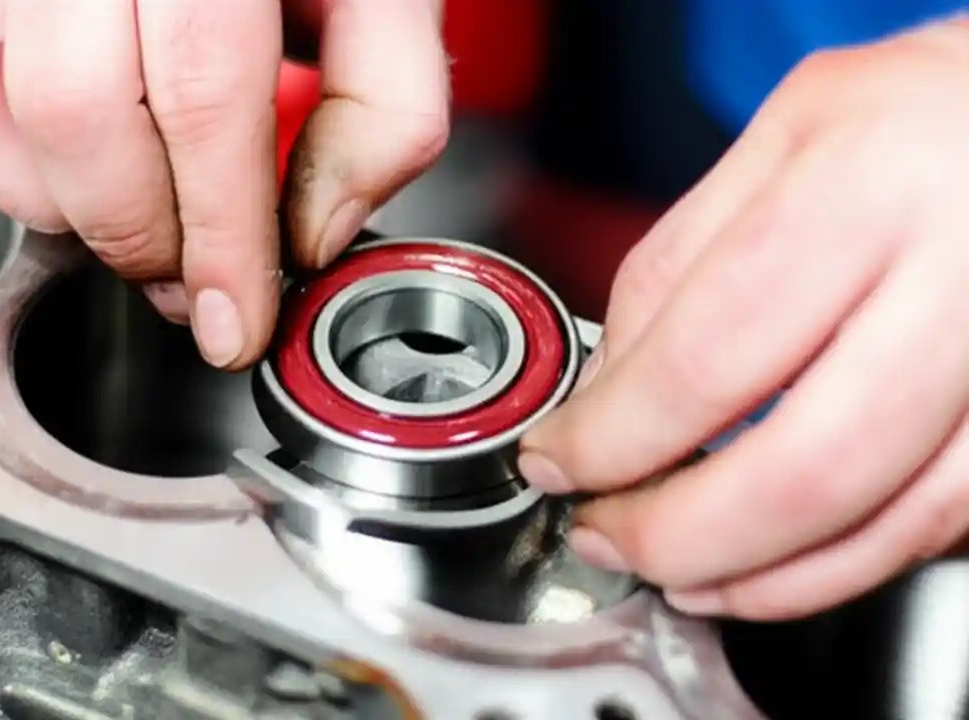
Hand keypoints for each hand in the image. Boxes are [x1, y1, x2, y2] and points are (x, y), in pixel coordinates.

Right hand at [0, 0, 448, 367]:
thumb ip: (384, 105)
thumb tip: (310, 232)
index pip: (202, 92)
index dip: (220, 231)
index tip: (237, 318)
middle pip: (78, 113)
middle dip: (142, 234)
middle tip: (196, 275)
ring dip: (65, 209)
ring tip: (141, 219)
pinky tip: (76, 174)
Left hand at [518, 18, 968, 620]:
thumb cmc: (918, 115)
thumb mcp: (777, 140)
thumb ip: (675, 269)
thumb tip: (604, 395)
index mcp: (866, 197)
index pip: (702, 362)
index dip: (608, 440)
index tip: (555, 462)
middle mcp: (960, 290)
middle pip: (797, 475)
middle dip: (674, 536)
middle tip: (606, 538)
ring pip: (881, 528)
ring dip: (755, 577)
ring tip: (675, 571)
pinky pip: (936, 530)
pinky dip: (837, 566)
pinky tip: (770, 561)